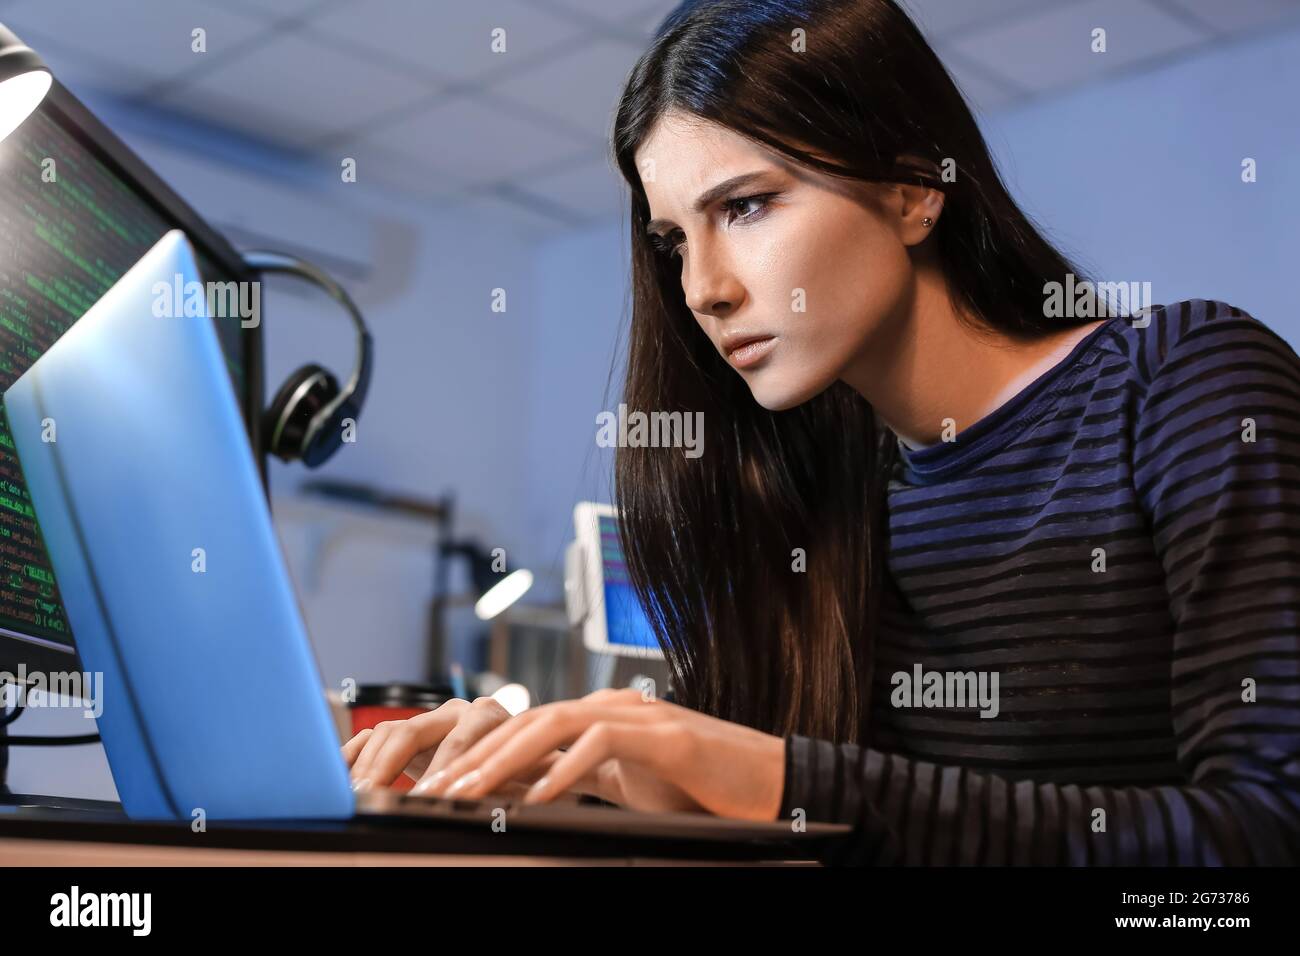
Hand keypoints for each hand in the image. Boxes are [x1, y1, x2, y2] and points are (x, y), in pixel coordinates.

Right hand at [341, 696, 584, 802]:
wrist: (526, 755)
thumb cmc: (531, 768)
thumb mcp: (530, 776)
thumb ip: (515, 785)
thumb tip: (502, 806)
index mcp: (488, 715)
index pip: (457, 742)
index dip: (439, 773)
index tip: (423, 800)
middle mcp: (456, 710)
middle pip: (409, 730)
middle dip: (387, 767)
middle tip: (370, 796)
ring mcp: (429, 719)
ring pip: (386, 734)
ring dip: (367, 767)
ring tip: (353, 795)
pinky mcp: (408, 733)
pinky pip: (373, 738)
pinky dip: (354, 756)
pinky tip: (341, 778)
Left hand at [412, 687, 786, 820]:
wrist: (775, 785)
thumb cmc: (703, 790)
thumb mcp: (628, 786)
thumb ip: (581, 779)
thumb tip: (526, 791)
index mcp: (603, 716)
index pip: (527, 728)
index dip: (482, 753)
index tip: (442, 783)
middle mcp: (616, 707)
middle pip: (530, 721)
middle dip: (479, 754)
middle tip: (438, 787)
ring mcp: (643, 717)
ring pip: (557, 724)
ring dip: (508, 758)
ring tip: (472, 789)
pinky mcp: (671, 738)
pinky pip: (606, 744)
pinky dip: (569, 769)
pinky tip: (541, 796)